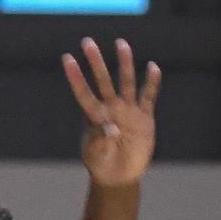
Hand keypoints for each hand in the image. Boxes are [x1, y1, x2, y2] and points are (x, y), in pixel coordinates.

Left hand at [61, 37, 160, 187]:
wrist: (119, 177)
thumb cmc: (101, 164)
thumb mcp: (96, 155)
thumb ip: (100, 140)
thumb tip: (111, 127)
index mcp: (94, 117)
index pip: (83, 94)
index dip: (76, 78)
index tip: (67, 59)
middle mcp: (110, 109)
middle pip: (103, 82)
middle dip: (96, 63)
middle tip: (87, 42)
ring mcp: (128, 111)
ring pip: (126, 83)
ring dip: (124, 64)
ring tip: (121, 43)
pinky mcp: (144, 118)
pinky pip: (148, 97)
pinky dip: (151, 83)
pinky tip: (153, 68)